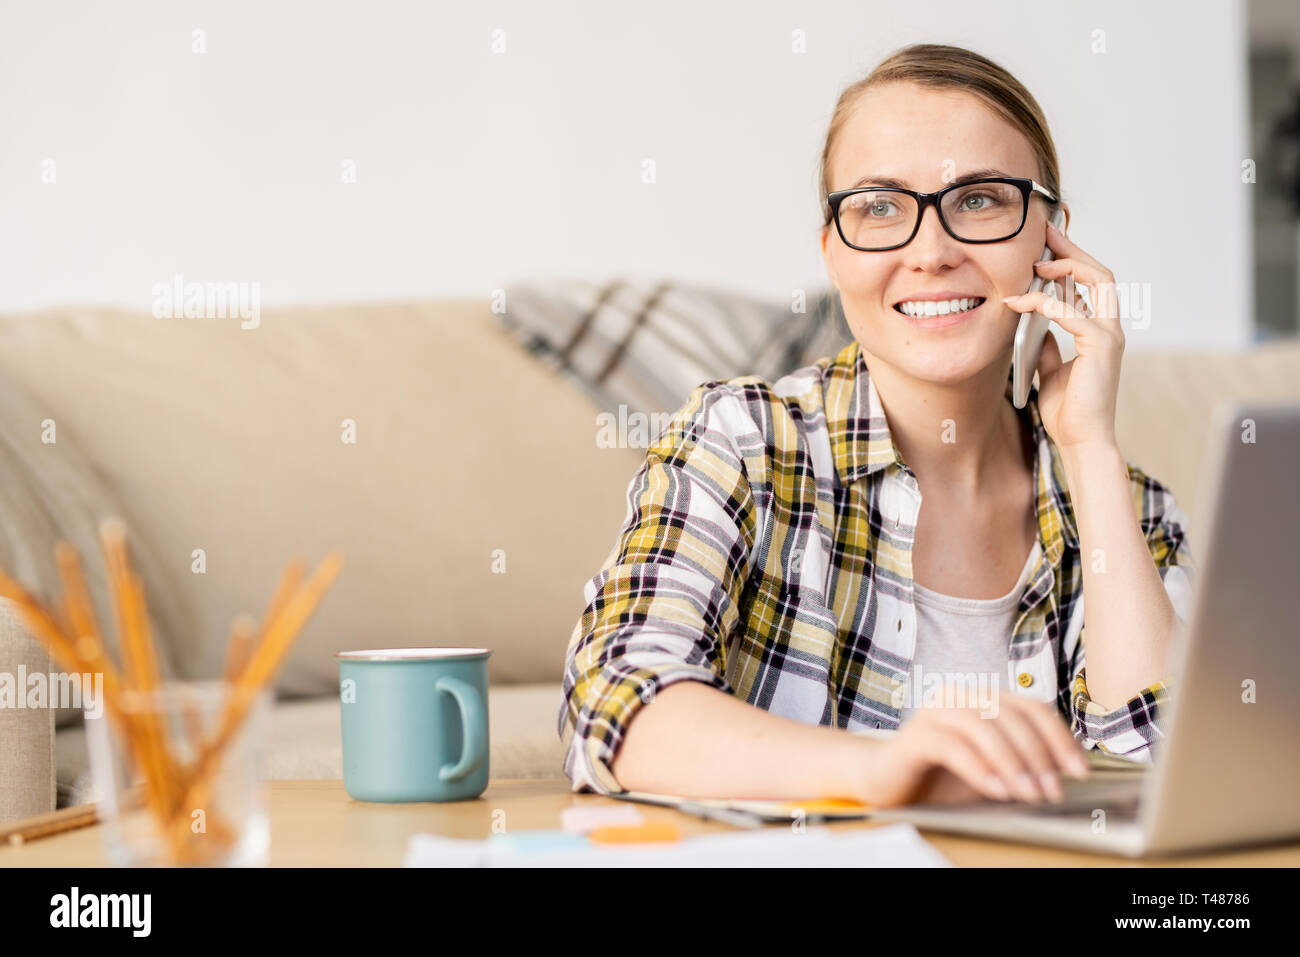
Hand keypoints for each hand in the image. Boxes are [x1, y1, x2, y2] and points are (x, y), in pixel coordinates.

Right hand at [853, 697, 1090, 807]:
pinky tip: (995, 789)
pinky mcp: (914, 736)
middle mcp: (960, 697)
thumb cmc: (942, 779)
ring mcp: (934, 713)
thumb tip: (1065, 775)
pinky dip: (978, 767)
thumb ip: (1021, 764)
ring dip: (1011, 762)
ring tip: (1028, 794)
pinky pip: (951, 745)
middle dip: (1037, 755)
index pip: (1032, 708)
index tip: (1080, 771)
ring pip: (982, 725)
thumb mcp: (992, 771)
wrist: (886, 783)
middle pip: (1010, 715)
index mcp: (984, 700)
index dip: (1059, 737)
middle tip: (1052, 792)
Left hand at [1002, 222, 1124, 451]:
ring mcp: (1109, 335)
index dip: (1071, 260)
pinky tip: (1021, 302)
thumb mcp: (1050, 368)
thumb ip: (1047, 344)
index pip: (1091, 283)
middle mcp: (1109, 328)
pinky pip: (1072, 313)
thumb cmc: (1068, 410)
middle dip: (1072, 251)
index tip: (1045, 246)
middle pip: (1099, 273)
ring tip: (1036, 261)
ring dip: (1066, 266)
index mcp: (1099, 331)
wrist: (1080, 440)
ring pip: (1097, 282)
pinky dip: (1045, 303)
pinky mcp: (1101, 346)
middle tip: (1045, 234)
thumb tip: (1033, 325)